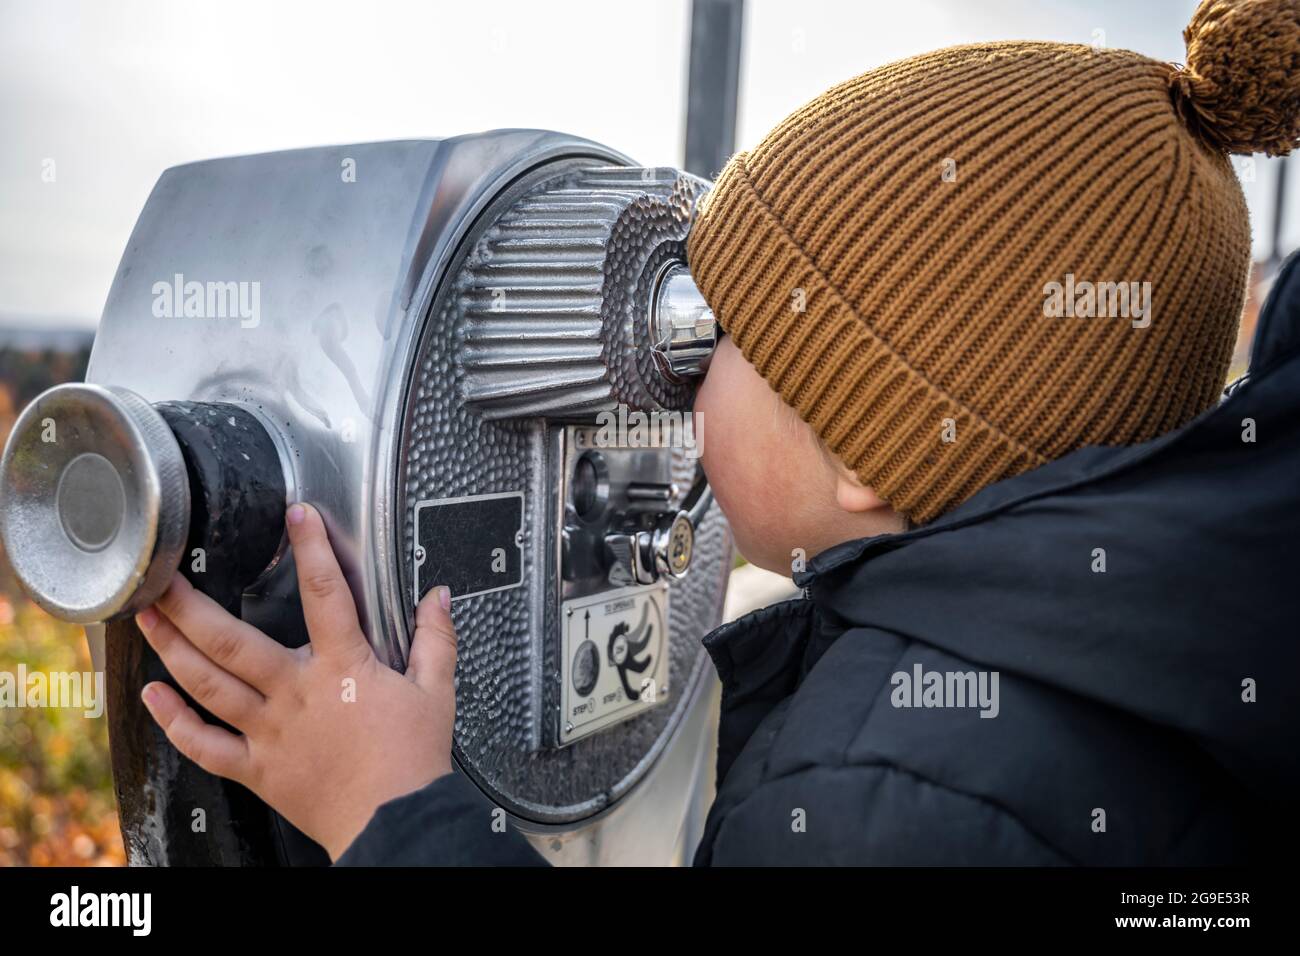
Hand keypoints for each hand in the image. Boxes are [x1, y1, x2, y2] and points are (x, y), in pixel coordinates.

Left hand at [135, 502, 456, 860]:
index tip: (297, 515)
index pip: (326, 594)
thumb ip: (436, 639)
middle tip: (163, 577)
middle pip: (233, 642)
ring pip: (209, 686)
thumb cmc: (413, 762)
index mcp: (344, 668)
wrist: (395, 824)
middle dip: (192, 606)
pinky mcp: (258, 768)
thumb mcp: (437, 692)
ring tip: (146, 620)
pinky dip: (174, 722)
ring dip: (172, 650)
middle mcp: (297, 694)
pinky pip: (205, 745)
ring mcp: (271, 732)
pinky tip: (152, 695)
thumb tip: (438, 597)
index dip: (312, 549)